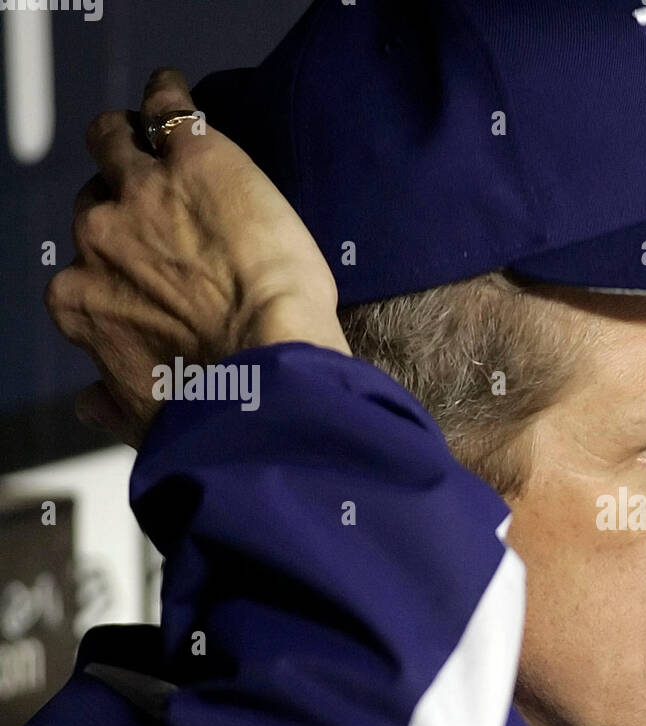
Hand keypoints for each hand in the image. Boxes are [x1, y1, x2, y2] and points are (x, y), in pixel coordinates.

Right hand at [45, 68, 349, 447]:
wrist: (270, 371)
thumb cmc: (216, 405)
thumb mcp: (147, 417)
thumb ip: (112, 400)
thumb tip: (92, 406)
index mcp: (81, 300)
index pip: (84, 266)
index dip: (115, 263)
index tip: (140, 268)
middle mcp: (98, 239)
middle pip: (97, 202)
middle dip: (125, 206)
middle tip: (161, 211)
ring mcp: (142, 193)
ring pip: (116, 142)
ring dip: (134, 140)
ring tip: (158, 137)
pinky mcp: (196, 160)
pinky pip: (168, 107)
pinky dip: (170, 99)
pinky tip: (177, 95)